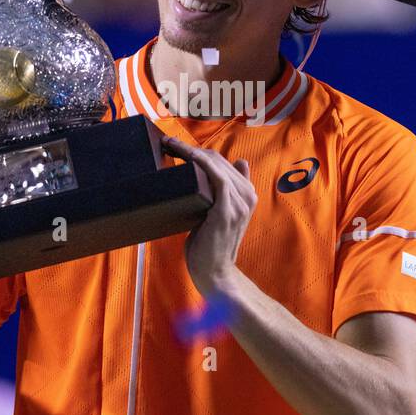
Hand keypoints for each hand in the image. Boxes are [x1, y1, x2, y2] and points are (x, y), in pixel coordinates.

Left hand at [160, 137, 255, 295]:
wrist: (214, 272)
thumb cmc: (211, 244)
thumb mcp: (221, 214)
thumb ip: (226, 193)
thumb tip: (239, 163)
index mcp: (248, 194)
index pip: (223, 161)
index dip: (200, 150)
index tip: (176, 145)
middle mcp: (248, 195)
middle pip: (218, 159)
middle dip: (191, 148)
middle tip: (167, 142)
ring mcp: (239, 203)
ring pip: (215, 163)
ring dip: (190, 150)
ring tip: (169, 145)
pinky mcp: (227, 210)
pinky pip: (216, 176)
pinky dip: (199, 162)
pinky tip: (184, 156)